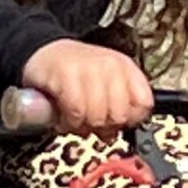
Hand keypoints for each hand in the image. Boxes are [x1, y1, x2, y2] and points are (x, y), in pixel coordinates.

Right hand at [20, 39, 153, 137]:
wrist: (44, 52)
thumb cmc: (74, 74)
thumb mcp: (103, 86)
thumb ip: (115, 108)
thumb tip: (112, 135)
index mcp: (126, 68)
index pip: (143, 104)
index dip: (128, 121)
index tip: (113, 122)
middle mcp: (111, 66)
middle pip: (119, 115)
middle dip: (102, 126)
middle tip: (88, 121)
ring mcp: (90, 68)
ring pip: (98, 116)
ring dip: (82, 125)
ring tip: (73, 118)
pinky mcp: (68, 74)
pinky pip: (77, 111)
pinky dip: (68, 121)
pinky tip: (63, 115)